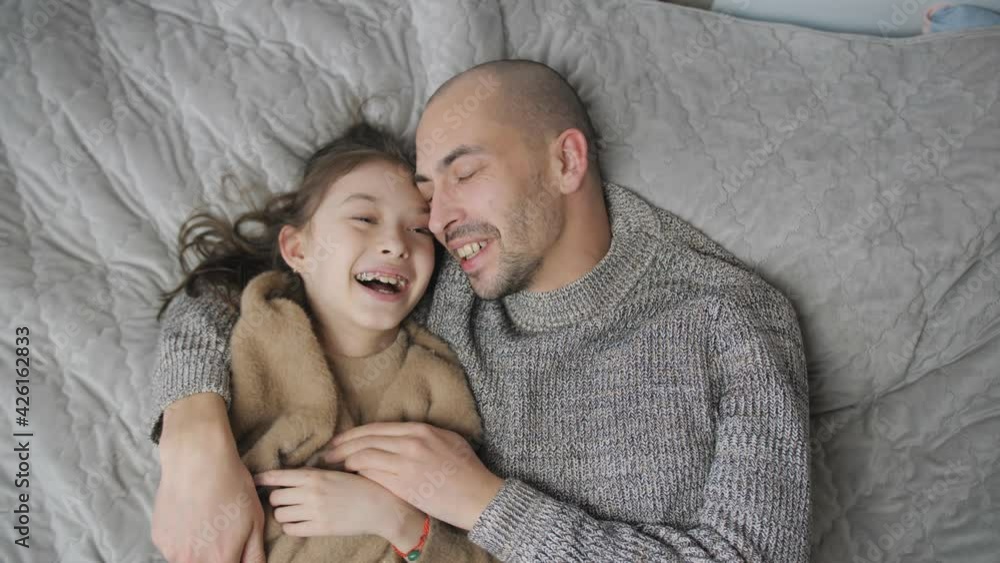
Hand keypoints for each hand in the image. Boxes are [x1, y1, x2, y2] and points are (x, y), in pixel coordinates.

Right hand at [153, 393, 265, 562]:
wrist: (197, 460)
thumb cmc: (231, 486)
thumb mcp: (255, 519)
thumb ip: (254, 554)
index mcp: (220, 560)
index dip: (233, 560)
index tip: (234, 550)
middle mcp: (192, 561)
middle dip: (216, 558)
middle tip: (220, 534)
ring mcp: (172, 551)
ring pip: (188, 561)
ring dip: (199, 551)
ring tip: (207, 522)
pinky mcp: (159, 538)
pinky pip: (174, 548)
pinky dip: (184, 539)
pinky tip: (192, 516)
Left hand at [253, 468, 424, 546]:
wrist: (381, 506)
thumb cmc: (361, 486)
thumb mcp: (337, 473)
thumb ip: (315, 473)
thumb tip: (292, 474)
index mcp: (315, 475)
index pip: (279, 476)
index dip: (264, 478)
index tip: (256, 480)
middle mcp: (311, 492)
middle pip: (275, 497)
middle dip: (278, 499)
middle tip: (286, 500)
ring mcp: (314, 511)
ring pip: (281, 514)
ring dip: (284, 514)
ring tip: (294, 512)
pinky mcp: (319, 528)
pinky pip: (291, 529)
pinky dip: (292, 527)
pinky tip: (300, 523)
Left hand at [323, 422, 503, 529]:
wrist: (478, 496)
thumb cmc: (467, 470)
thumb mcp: (448, 440)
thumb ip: (423, 435)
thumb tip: (402, 435)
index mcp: (420, 430)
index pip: (376, 428)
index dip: (353, 434)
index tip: (339, 440)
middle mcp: (410, 443)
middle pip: (365, 440)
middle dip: (341, 445)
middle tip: (327, 452)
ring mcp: (406, 464)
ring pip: (364, 456)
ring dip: (346, 461)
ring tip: (334, 466)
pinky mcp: (404, 485)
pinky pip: (372, 475)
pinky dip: (359, 474)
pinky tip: (352, 478)